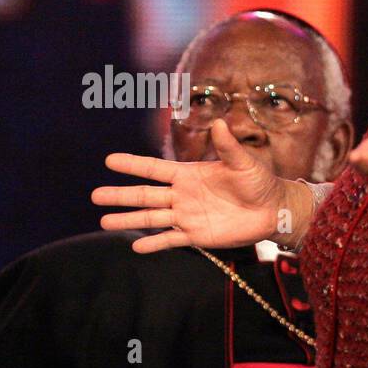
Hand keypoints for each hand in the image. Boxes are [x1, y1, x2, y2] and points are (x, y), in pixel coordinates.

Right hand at [92, 119, 301, 252]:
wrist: (273, 210)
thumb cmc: (259, 181)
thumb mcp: (243, 162)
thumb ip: (227, 146)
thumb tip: (218, 122)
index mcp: (188, 174)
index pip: (154, 169)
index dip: (133, 165)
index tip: (109, 160)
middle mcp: (182, 195)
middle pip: (144, 195)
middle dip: (120, 195)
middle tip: (95, 196)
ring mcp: (186, 216)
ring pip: (151, 218)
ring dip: (127, 219)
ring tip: (103, 222)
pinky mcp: (196, 236)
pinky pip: (170, 240)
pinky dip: (153, 243)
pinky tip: (135, 246)